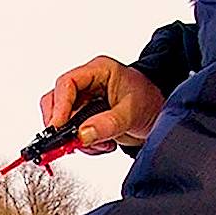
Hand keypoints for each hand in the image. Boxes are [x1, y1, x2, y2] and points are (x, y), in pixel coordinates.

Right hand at [41, 56, 166, 150]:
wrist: (159, 114)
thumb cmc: (150, 102)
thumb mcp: (131, 113)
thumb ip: (107, 124)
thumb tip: (83, 134)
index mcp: (98, 70)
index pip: (67, 83)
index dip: (59, 106)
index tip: (57, 128)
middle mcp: (87, 83)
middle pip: (56, 100)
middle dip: (60, 125)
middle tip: (67, 142)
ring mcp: (84, 100)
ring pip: (61, 118)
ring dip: (74, 137)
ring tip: (97, 143)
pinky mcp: (85, 116)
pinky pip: (71, 131)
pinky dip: (82, 143)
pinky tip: (102, 144)